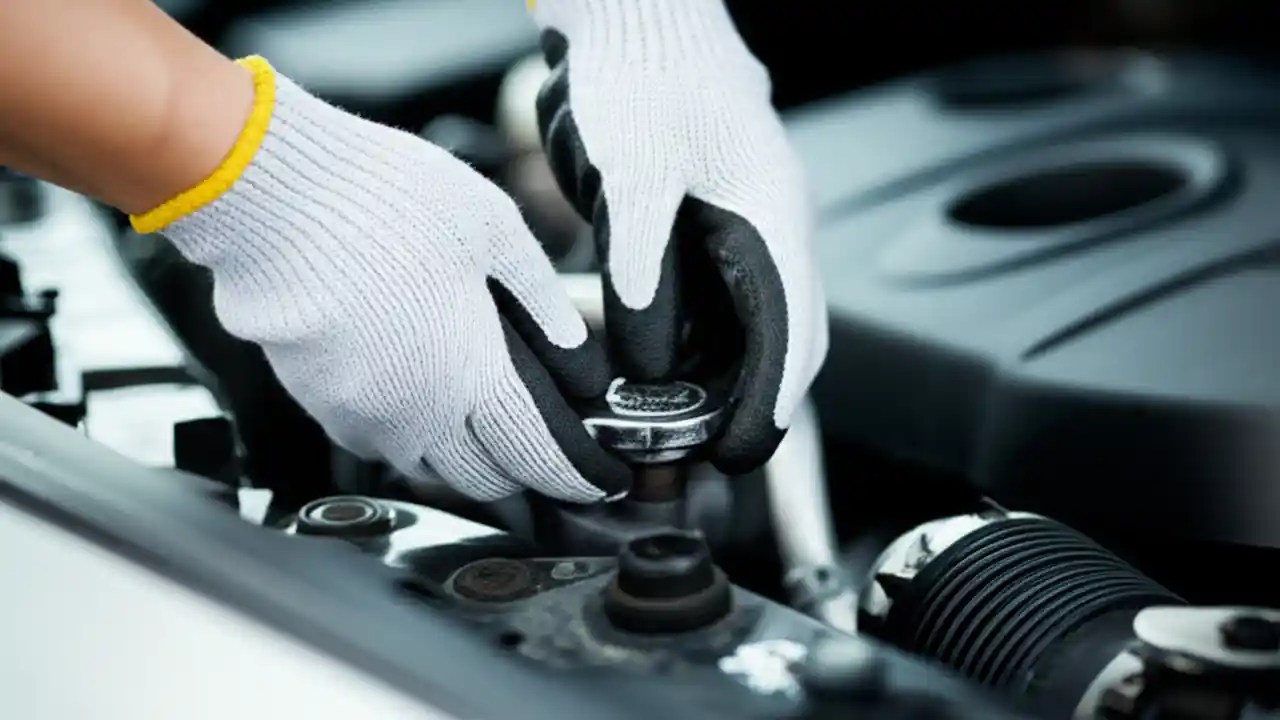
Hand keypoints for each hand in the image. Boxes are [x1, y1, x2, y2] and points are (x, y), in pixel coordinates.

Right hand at [151, 58, 629, 501]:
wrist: (271, 196)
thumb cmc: (386, 199)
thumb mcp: (493, 228)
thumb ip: (541, 296)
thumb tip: (576, 347)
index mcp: (473, 374)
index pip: (536, 456)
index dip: (573, 478)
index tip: (596, 485)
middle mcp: (416, 413)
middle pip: (481, 479)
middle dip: (520, 478)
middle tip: (542, 461)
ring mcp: (359, 413)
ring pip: (424, 467)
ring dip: (459, 461)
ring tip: (480, 432)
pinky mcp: (313, 400)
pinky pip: (371, 441)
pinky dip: (404, 435)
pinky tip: (413, 399)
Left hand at [530, 0, 828, 473]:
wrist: (639, 12)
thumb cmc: (645, 72)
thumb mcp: (636, 179)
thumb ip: (642, 271)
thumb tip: (648, 355)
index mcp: (773, 214)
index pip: (791, 331)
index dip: (770, 402)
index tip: (743, 453)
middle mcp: (774, 221)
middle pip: (790, 331)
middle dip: (760, 397)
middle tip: (717, 450)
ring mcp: (751, 216)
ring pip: (760, 314)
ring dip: (733, 368)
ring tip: (687, 418)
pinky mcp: (721, 211)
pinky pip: (729, 288)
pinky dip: (709, 332)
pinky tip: (672, 358)